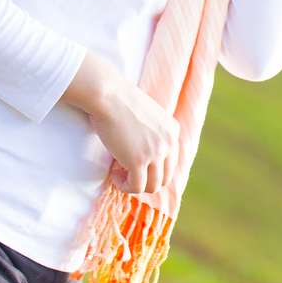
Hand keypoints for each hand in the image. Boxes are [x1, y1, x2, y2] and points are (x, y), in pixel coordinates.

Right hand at [68, 52, 180, 193]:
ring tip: (119, 173)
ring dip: (135, 184)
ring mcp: (155, 152)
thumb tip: (144, 155)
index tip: (134, 162)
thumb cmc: (120, 102)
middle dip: (146, 179)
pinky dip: (125, 186)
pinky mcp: (138, 160)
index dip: (152, 168)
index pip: (171, 162)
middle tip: (126, 171)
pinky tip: (114, 175)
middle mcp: (169, 142)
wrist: (108, 95)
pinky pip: (136, 187)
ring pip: (153, 186)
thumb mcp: (147, 116)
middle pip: (165, 178)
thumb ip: (153, 132)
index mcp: (173, 130)